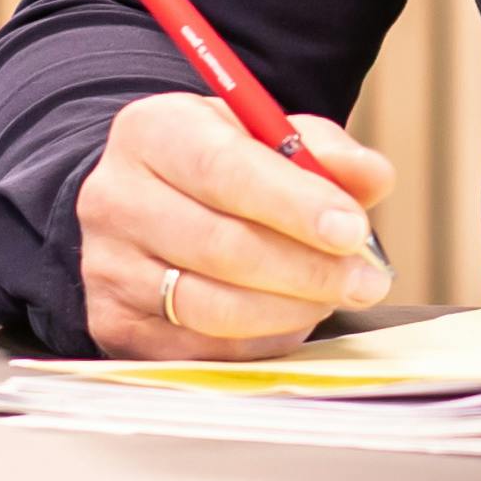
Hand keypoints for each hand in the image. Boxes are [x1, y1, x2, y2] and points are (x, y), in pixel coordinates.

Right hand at [79, 91, 396, 358]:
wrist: (150, 202)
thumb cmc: (222, 166)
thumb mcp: (270, 136)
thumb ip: (327, 152)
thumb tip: (373, 178)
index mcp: (153, 132)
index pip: (224, 170)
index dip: (294, 205)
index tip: (352, 230)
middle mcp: (115, 198)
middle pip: (219, 246)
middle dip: (306, 269)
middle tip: (366, 279)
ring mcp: (106, 267)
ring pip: (209, 306)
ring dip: (289, 309)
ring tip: (335, 296)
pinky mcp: (113, 324)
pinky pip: (200, 348)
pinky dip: (260, 340)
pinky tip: (293, 318)